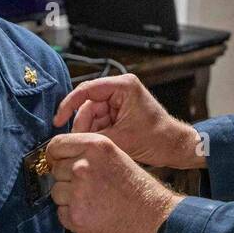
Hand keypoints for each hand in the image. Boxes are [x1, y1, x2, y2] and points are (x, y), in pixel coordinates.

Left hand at [46, 133, 182, 232]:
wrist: (153, 217)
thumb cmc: (138, 188)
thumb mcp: (116, 156)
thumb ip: (88, 153)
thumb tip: (61, 157)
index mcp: (95, 146)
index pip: (56, 144)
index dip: (55, 154)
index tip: (56, 160)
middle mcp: (83, 166)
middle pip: (56, 170)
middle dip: (66, 178)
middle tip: (88, 186)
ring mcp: (78, 192)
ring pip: (56, 192)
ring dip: (68, 198)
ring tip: (93, 200)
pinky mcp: (76, 216)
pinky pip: (61, 213)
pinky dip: (72, 215)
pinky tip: (92, 213)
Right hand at [53, 73, 204, 169]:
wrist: (175, 147)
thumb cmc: (157, 139)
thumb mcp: (121, 138)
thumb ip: (94, 136)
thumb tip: (70, 139)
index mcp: (123, 86)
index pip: (87, 90)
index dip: (69, 105)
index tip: (58, 120)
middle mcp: (120, 88)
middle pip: (88, 104)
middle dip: (82, 124)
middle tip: (77, 141)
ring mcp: (120, 99)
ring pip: (92, 114)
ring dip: (89, 130)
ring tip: (91, 146)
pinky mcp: (120, 111)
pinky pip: (99, 120)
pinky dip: (96, 132)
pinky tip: (97, 144)